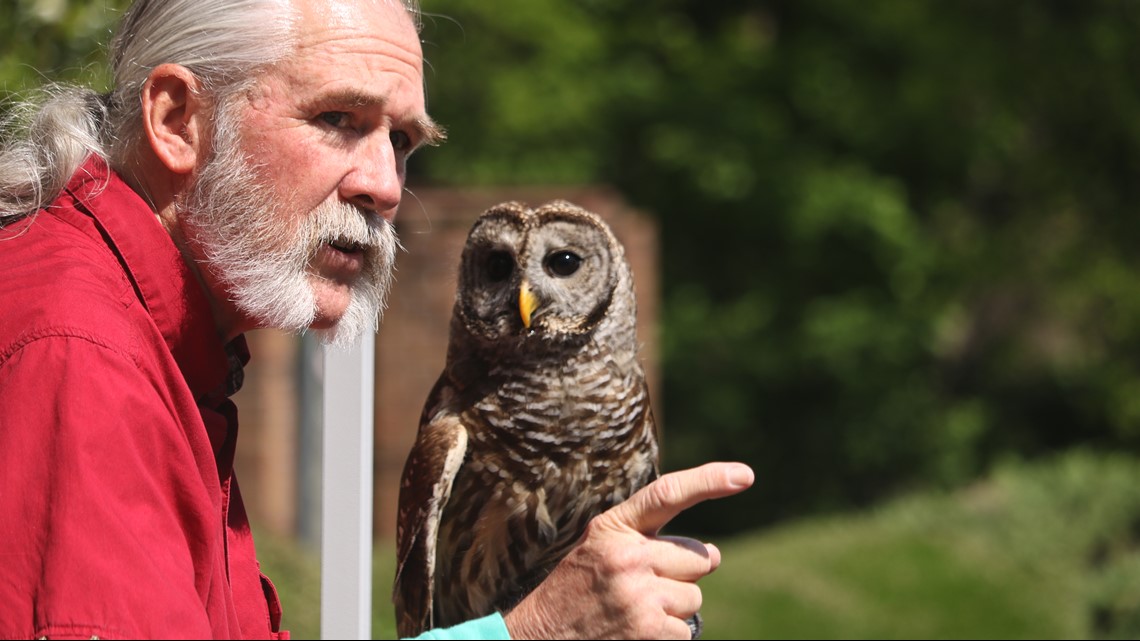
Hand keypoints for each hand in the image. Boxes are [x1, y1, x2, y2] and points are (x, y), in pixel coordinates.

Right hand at [502, 462, 754, 638]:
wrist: (537, 638)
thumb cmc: (574, 593)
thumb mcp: (600, 549)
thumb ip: (647, 541)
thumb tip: (712, 555)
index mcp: (612, 529)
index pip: (668, 494)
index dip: (708, 481)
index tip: (743, 475)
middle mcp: (627, 556)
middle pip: (697, 558)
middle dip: (682, 576)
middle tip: (643, 589)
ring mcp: (639, 595)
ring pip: (694, 598)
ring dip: (673, 611)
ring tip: (632, 614)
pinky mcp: (649, 630)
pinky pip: (686, 632)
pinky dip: (667, 638)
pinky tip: (633, 635)